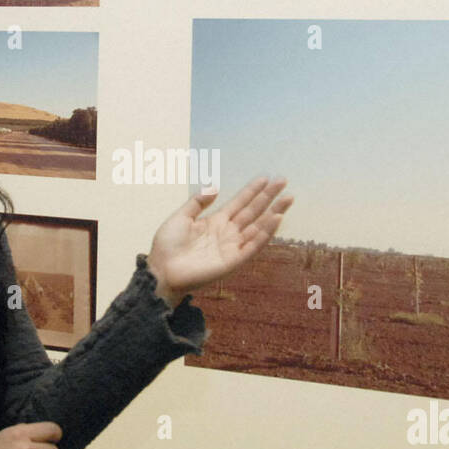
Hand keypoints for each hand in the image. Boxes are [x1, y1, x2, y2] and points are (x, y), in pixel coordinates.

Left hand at [146, 175, 292, 302]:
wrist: (161, 270)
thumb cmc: (167, 246)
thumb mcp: (180, 217)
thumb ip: (197, 202)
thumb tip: (215, 187)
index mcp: (216, 221)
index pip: (239, 203)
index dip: (252, 190)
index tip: (266, 178)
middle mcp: (228, 232)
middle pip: (253, 211)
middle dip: (268, 197)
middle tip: (283, 181)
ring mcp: (232, 247)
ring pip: (258, 227)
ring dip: (273, 213)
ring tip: (287, 199)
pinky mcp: (233, 261)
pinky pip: (253, 246)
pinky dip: (266, 233)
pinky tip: (276, 219)